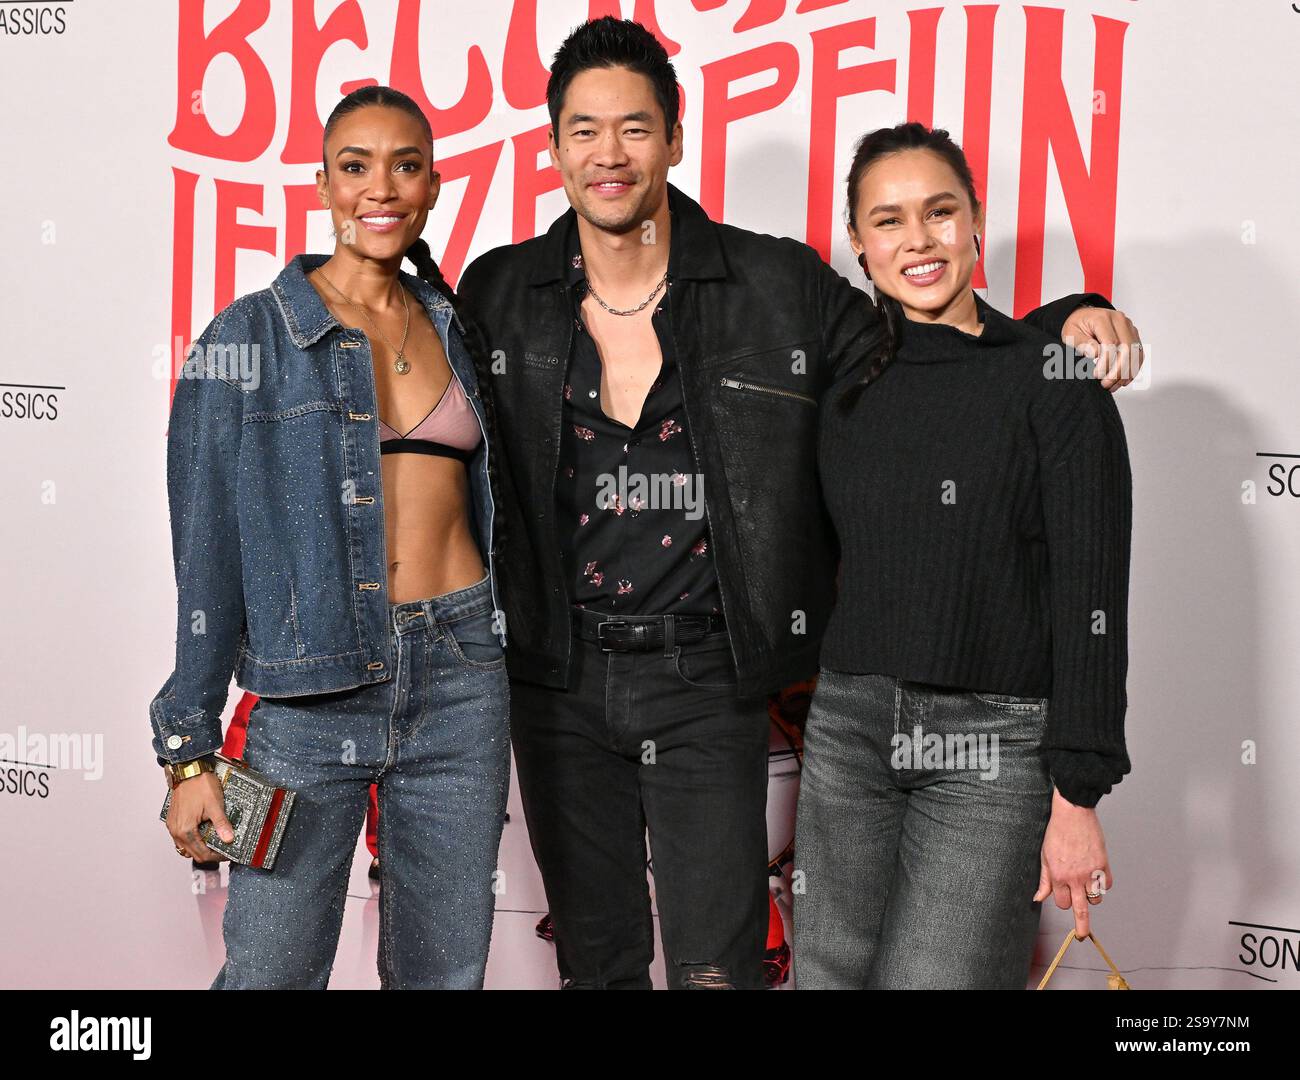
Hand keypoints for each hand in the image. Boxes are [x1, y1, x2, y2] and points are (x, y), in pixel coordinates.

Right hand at [166, 768, 233, 862]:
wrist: (188, 770)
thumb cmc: (200, 785)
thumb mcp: (215, 805)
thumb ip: (222, 824)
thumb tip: (228, 839)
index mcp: (185, 830)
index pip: (202, 854)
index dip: (217, 856)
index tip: (227, 853)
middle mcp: (176, 831)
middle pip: (193, 854)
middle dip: (209, 853)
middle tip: (223, 849)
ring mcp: (173, 826)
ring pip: (186, 847)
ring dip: (200, 848)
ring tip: (215, 842)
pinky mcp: (173, 820)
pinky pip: (182, 838)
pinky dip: (193, 840)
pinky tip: (204, 833)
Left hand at [1034, 788, 1111, 938]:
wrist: (1073, 813)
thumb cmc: (1056, 832)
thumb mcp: (1044, 856)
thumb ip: (1044, 880)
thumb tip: (1037, 898)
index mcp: (1058, 875)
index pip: (1062, 902)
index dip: (1063, 900)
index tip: (1064, 898)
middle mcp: (1074, 877)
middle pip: (1079, 910)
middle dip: (1082, 926)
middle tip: (1083, 935)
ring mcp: (1090, 872)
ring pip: (1094, 899)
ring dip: (1090, 897)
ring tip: (1086, 886)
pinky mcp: (1103, 865)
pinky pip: (1106, 886)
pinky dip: (1102, 885)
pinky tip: (1095, 876)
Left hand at [1061, 306, 1142, 391]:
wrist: (1084, 318)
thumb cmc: (1077, 326)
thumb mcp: (1070, 334)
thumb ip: (1082, 343)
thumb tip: (1095, 353)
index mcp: (1103, 318)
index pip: (1111, 343)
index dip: (1106, 362)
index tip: (1096, 375)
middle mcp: (1120, 320)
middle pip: (1127, 348)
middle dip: (1118, 371)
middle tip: (1105, 384)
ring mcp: (1129, 328)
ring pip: (1136, 353)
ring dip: (1126, 373)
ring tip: (1112, 385)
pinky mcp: (1133, 336)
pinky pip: (1139, 355)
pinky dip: (1132, 370)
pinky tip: (1122, 380)